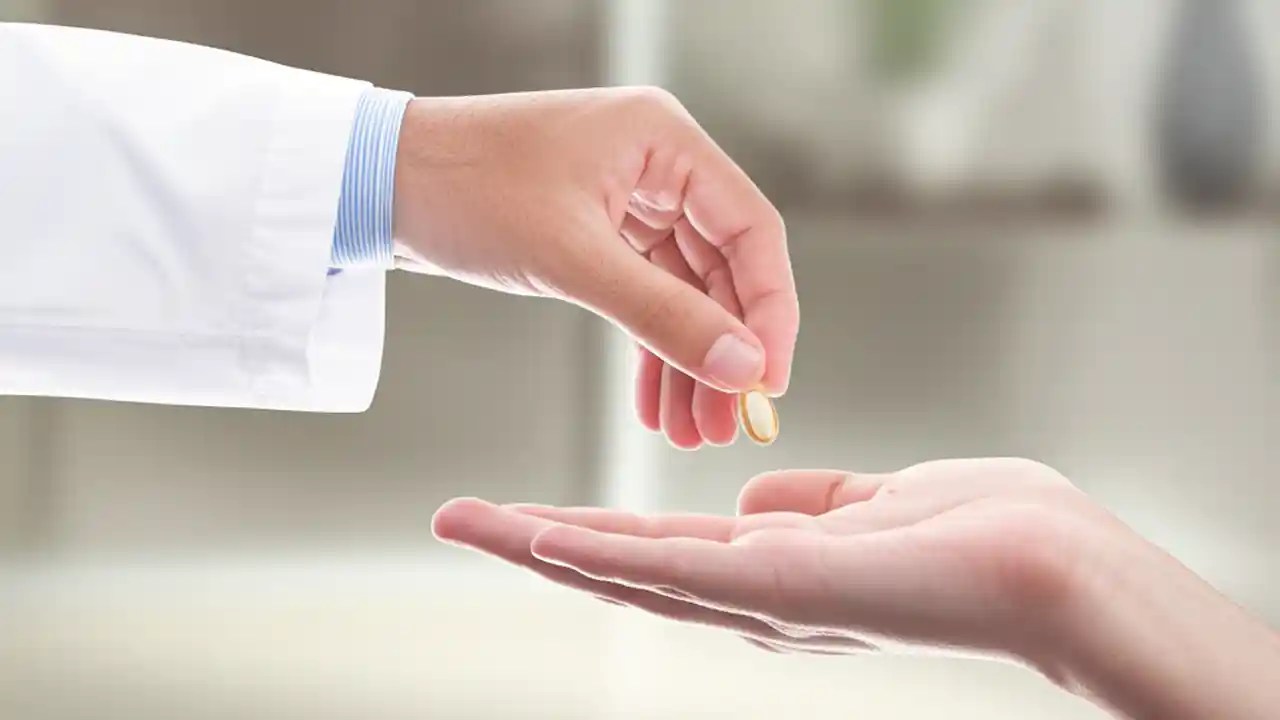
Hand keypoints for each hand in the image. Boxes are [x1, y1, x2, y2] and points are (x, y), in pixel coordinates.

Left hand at [392, 88, 798, 448]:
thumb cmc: (464, 191)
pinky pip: (643, 295)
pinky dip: (649, 347)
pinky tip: (652, 405)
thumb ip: (664, 315)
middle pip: (722, 268)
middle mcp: (655, 164)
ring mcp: (626, 199)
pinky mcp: (595, 231)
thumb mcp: (571, 259)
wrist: (375, 184)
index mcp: (664, 140)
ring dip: (688, 360)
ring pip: (683, 291)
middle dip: (724, 350)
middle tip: (729, 425)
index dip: (770, 312)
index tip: (770, 383)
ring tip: (693, 431)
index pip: (751, 230)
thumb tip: (744, 370)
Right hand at [432, 459, 1279, 718]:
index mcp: (773, 569)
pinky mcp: (787, 586)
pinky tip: (552, 539)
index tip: (523, 515)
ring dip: (547, 550)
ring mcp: (766, 596)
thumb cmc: (984, 532)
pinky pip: (682, 570)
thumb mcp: (875, 504)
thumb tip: (755, 500)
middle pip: (624, 566)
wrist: (1054, 567)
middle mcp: (755, 596)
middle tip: (458, 522)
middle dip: (537, 545)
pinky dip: (609, 558)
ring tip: (474, 526)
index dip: (586, 533)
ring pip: (633, 571)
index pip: (659, 546)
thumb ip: (810, 504)